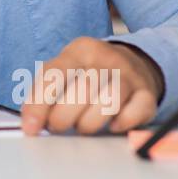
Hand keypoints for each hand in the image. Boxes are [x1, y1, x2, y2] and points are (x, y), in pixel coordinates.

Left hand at [19, 36, 163, 135]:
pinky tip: (111, 124)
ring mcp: (130, 75)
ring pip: (108, 103)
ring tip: (82, 125)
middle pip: (83, 90)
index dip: (39, 105)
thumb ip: (43, 93)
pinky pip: (134, 113)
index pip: (55, 75)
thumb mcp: (64, 72)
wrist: (134, 63)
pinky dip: (120, 124)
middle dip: (63, 118)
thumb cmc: (89, 74)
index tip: (31, 128)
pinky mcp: (147, 93)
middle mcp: (106, 58)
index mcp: (79, 50)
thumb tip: (30, 123)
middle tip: (57, 127)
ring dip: (89, 124)